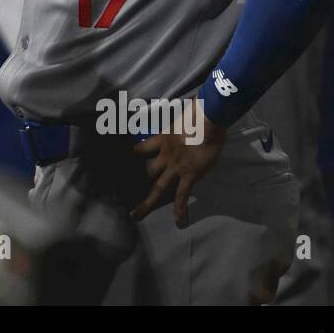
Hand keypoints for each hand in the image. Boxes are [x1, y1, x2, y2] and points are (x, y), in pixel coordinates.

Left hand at [130, 103, 227, 225]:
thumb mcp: (182, 117)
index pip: (141, 148)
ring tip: (137, 213)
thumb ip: (180, 122)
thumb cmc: (198, 113)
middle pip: (149, 170)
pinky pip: (183, 194)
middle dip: (140, 180)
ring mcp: (176, 166)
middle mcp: (165, 155)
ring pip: (159, 187)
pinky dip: (180, 207)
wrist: (207, 119)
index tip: (125, 160)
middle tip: (129, 191)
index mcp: (162, 139)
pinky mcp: (190, 174)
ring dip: (148, 201)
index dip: (134, 154)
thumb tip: (186, 114)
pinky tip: (177, 218)